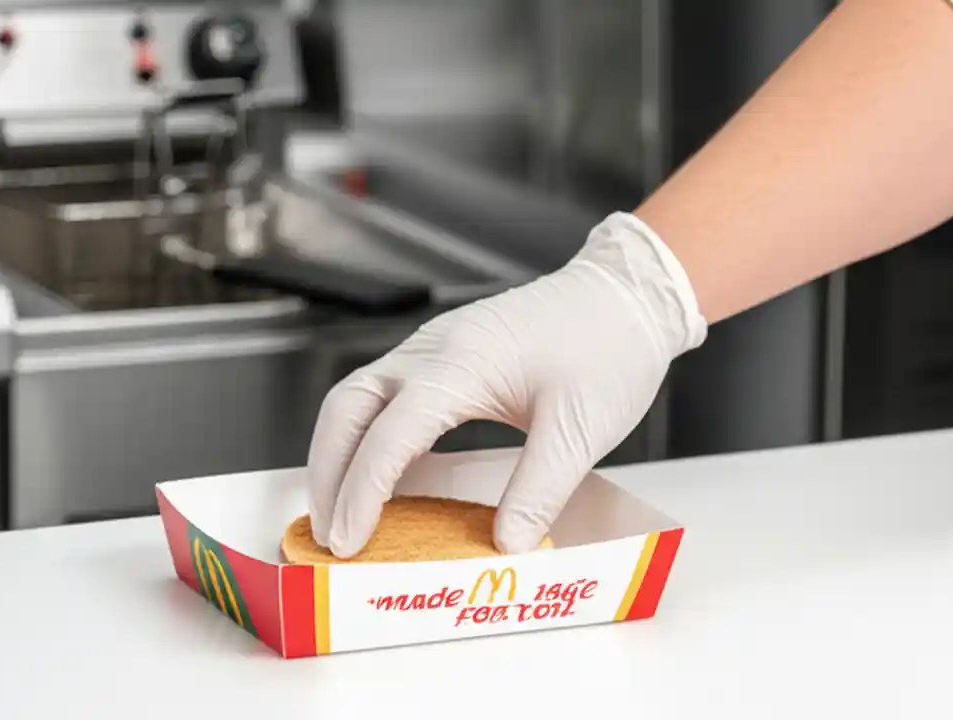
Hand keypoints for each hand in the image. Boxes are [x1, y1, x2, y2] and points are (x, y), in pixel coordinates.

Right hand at [306, 212, 707, 557]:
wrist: (625, 295)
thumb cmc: (608, 349)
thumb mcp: (579, 430)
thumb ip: (537, 491)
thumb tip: (504, 547)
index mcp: (459, 366)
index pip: (387, 437)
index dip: (361, 494)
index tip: (349, 543)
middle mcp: (430, 350)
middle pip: (345, 410)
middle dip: (327, 474)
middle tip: (328, 534)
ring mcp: (430, 347)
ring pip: (354, 398)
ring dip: (337, 453)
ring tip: (340, 511)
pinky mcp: (440, 353)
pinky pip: (380, 394)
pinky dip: (363, 436)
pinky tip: (378, 474)